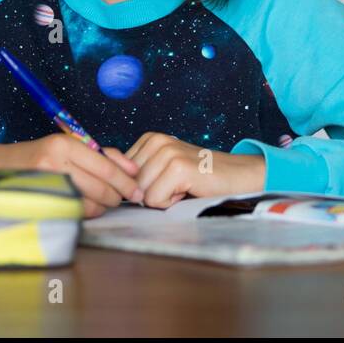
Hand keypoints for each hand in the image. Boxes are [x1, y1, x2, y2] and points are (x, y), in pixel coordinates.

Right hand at [0, 135, 143, 218]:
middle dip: (118, 196)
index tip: (138, 190)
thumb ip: (101, 155)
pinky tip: (88, 206)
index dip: (125, 181)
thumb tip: (132, 169)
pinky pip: (75, 212)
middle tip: (126, 198)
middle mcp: (54, 162)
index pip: (105, 166)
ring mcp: (46, 183)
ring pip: (90, 202)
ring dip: (104, 205)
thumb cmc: (40, 158)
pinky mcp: (41, 201)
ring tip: (105, 202)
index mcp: (64, 144)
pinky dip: (87, 211)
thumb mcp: (68, 147)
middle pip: (101, 186)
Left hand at [125, 132, 266, 208]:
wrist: (237, 177)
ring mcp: (167, 152)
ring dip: (162, 199)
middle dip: (151, 193)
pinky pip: (154, 200)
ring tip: (183, 187)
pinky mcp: (178, 167)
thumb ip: (133, 170)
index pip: (121, 174)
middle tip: (177, 185)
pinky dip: (171, 203)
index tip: (164, 182)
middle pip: (130, 186)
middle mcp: (156, 141)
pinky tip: (188, 190)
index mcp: (149, 139)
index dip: (141, 187)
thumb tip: (106, 163)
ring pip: (141, 195)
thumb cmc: (199, 178)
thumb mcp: (161, 172)